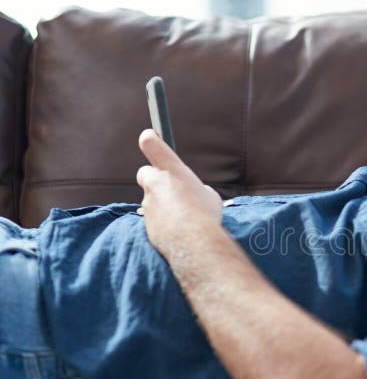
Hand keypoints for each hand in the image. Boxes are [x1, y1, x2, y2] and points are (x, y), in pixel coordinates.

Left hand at [136, 130, 222, 257]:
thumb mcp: (209, 196)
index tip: (149, 136)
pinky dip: (164, 223)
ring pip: (151, 200)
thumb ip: (197, 190)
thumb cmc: (206, 215)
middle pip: (145, 173)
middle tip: (169, 188)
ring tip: (184, 218)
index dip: (150, 140)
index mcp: (172, 171)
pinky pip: (154, 220)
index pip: (153, 146)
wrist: (194, 242)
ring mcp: (148, 205)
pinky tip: (179, 232)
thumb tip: (193, 196)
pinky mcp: (147, 225)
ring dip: (163, 205)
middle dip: (154, 179)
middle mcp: (155, 184)